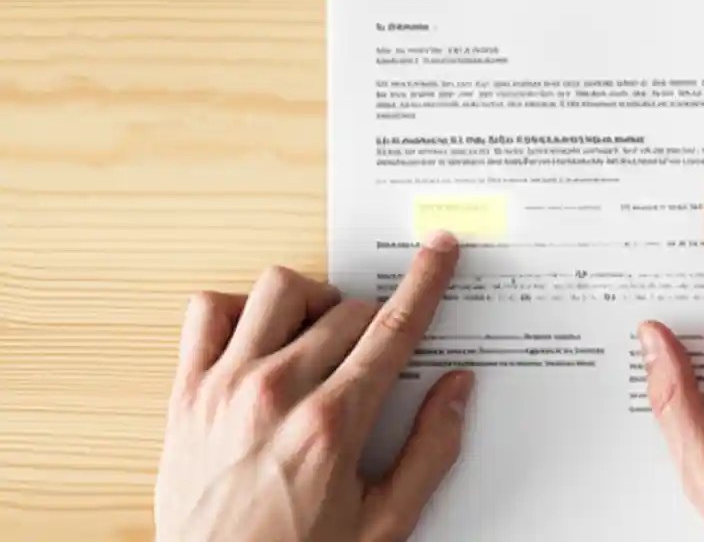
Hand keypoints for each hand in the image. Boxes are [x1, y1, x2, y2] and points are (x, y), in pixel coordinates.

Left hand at [154, 233, 470, 541]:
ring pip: (279, 290)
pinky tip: (259, 338)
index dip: (425, 282)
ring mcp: (225, 387)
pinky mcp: (186, 392)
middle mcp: (277, 393)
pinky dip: (237, 309)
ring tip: (318, 337)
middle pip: (346, 310)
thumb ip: (430, 450)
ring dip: (312, 302)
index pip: (393, 330)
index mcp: (333, 425)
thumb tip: (456, 389)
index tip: (439, 250)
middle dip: (374, 320)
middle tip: (374, 353)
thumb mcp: (385, 522)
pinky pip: (207, 310)